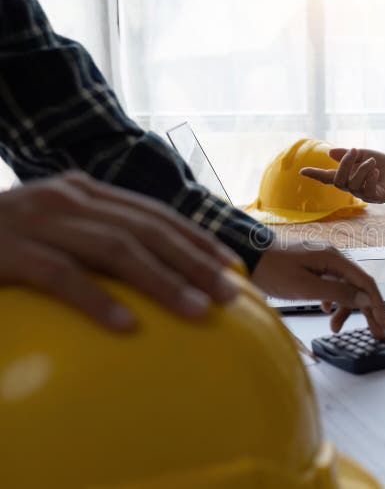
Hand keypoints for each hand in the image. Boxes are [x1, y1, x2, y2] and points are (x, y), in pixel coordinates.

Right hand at [0, 172, 241, 330]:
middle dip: (193, 261)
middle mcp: (65, 197)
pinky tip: (127, 326)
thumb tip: (141, 273)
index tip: (230, 265)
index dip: (195, 237)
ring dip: (163, 281)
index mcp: (80, 191)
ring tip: (197, 310)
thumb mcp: (48, 229)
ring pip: (116, 249)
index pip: (153, 212)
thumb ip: (91, 240)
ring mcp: (36, 220)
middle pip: (146, 229)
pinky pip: (62, 277)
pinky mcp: (8, 252)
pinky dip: (98, 300)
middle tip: (228, 293)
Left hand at [253, 242, 384, 338]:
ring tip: (335, 328)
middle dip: (367, 311)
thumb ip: (338, 293)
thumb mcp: (306, 287)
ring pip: (345, 288)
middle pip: (358, 286)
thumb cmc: (272, 270)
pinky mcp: (313, 268)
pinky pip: (332, 286)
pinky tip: (325, 311)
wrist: (246, 258)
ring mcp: (323, 262)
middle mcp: (332, 257)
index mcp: (334, 258)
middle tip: (375, 333)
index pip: (365, 282)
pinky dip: (333, 301)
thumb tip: (365, 299)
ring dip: (345, 309)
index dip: (377, 304)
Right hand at [299, 147, 384, 204]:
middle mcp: (353, 188)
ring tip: (372, 160)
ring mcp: (364, 195)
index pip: (328, 177)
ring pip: (354, 186)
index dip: (315, 174)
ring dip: (362, 170)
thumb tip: (330, 153)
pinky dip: (371, 178)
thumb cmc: (382, 163)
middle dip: (344, 165)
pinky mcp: (377, 198)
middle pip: (339, 181)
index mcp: (348, 177)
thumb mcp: (364, 155)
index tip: (301, 170)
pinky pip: (368, 191)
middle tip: (354, 150)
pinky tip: (376, 170)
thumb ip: (349, 155)